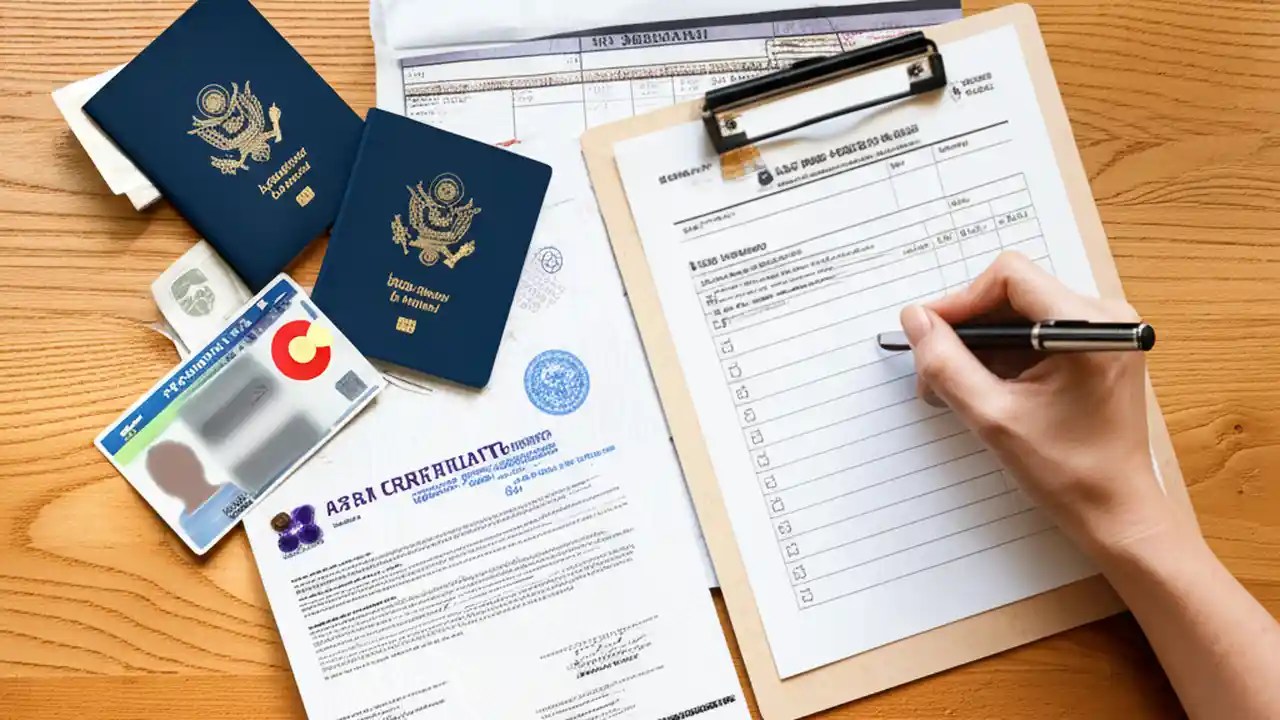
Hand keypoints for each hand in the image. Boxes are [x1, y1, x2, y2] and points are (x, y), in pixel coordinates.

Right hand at [899, 252, 1182, 557]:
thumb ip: (947, 364)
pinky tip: (984, 386)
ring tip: (954, 384)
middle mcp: (1105, 317)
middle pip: (1013, 293)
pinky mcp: (1097, 346)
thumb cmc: (1067, 473)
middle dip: (967, 328)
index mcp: (1090, 328)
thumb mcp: (993, 418)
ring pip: (1020, 311)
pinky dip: (1003, 353)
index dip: (960, 301)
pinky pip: (1036, 329)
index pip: (1010, 277)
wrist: (1116, 510)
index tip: (929, 334)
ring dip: (981, 343)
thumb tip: (915, 320)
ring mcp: (1104, 330)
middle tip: (933, 369)